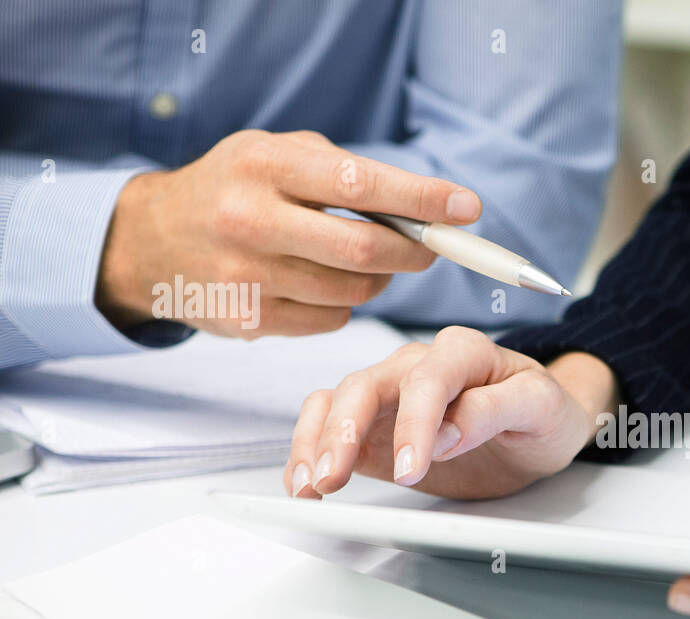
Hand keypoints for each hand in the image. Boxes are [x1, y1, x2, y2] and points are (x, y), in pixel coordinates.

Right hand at [96, 129, 481, 336]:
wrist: (151, 242)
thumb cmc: (235, 188)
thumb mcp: (276, 156)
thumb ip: (344, 173)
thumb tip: (427, 209)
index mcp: (263, 166)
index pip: (360, 185)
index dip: (422, 200)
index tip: (467, 208)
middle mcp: (250, 220)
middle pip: (364, 252)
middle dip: (414, 253)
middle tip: (430, 248)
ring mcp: (247, 276)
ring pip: (354, 293)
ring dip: (379, 281)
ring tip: (365, 261)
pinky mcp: (249, 320)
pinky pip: (330, 320)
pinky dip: (344, 304)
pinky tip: (321, 284)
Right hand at [283, 327, 619, 499]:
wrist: (541, 427)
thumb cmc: (544, 412)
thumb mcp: (541, 408)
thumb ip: (494, 411)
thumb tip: (446, 432)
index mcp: (463, 352)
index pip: (427, 380)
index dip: (413, 423)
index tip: (409, 469)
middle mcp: (418, 366)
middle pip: (365, 385)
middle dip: (344, 433)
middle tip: (334, 478)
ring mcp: (391, 395)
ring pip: (336, 402)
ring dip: (316, 443)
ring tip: (310, 486)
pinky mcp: (375, 428)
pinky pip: (329, 426)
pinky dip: (310, 451)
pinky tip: (305, 484)